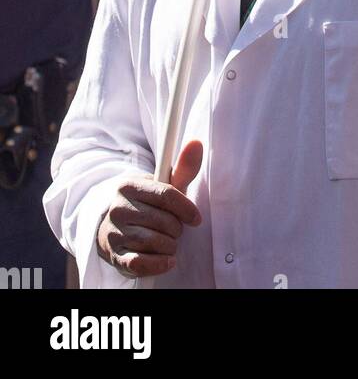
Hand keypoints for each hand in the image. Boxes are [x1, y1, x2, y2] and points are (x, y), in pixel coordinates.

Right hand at [96, 139, 203, 278]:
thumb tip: (196, 143)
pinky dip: (158, 264)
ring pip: (154, 242)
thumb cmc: (145, 204)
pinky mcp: (113, 256)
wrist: (112, 225)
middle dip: (176, 228)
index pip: (166, 195)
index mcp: (129, 186)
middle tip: (175, 229)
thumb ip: (182, 169)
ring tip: (169, 242)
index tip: (196, 219)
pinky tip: (167, 259)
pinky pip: (140, 264)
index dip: (186, 208)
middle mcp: (118, 208)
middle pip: (162, 221)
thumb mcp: (160, 185)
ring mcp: (113, 233)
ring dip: (169, 246)